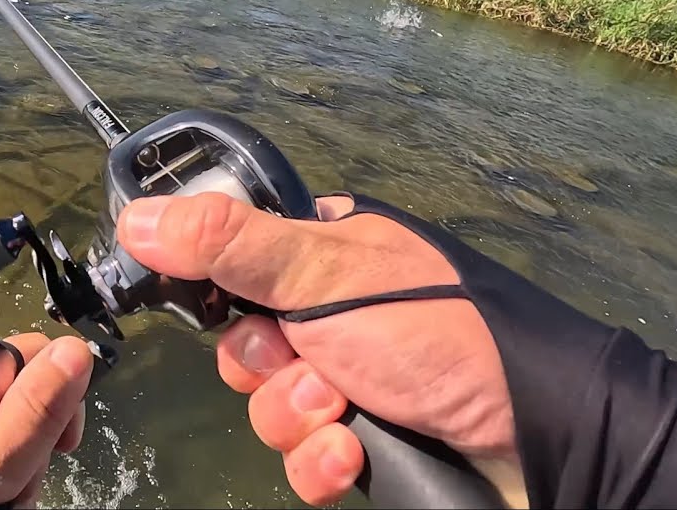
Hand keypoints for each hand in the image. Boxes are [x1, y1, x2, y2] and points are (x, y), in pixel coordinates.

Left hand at [0, 334, 92, 508]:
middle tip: (19, 476)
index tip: (61, 443)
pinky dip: (1, 476)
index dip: (63, 395)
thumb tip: (77, 350)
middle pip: (36, 397)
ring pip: (20, 430)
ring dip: (22, 465)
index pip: (44, 353)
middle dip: (39, 440)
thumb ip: (38, 405)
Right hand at [116, 193, 520, 506]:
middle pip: (244, 347)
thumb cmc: (437, 331)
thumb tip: (139, 217)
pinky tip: (354, 453)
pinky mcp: (364, 438)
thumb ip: (228, 246)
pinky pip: (304, 455)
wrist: (537, 434)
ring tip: (345, 409)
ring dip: (298, 416)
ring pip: (269, 406)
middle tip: (311, 364)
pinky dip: (322, 460)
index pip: (235, 265)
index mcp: (324, 255)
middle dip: (269, 370)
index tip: (221, 308)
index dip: (220, 295)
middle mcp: (333, 314)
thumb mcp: (324, 276)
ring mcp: (350, 377)